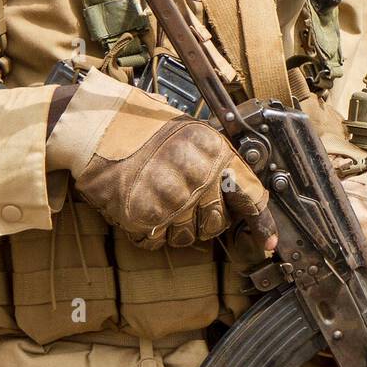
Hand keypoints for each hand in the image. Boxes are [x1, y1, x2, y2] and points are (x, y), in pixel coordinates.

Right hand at [50, 75, 275, 251]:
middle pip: (217, 224)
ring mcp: (171, 202)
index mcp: (214, 153)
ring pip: (187, 238)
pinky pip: (156, 241)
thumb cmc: (142, 125)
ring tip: (158, 199)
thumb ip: (215, 160)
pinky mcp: (144, 219)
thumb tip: (236, 192)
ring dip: (175, 227)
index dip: (261, 222)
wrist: (98, 127)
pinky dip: (148, 231)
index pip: (250, 196)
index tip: (267, 241)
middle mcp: (197, 180)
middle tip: (186, 202)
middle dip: (204, 219)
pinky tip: (140, 205)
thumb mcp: (191, 132)